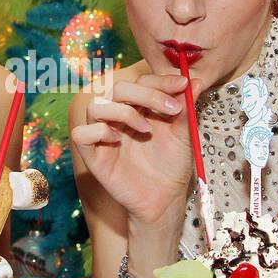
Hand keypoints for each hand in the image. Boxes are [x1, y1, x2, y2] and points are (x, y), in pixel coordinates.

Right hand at [72, 73, 194, 224]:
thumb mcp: (183, 134)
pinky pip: (81, 134)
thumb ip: (185, 108)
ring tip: (147, 129)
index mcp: (138, 107)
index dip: (161, 80)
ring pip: (96, 106)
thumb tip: (196, 81)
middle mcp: (118, 116)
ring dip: (123, 111)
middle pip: (118, 88)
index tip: (184, 84)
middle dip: (147, 93)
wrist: (166, 198)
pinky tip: (117, 140)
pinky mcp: (93, 155)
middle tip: (172, 109)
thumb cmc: (172, 165)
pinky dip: (98, 131)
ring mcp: (103, 134)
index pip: (142, 81)